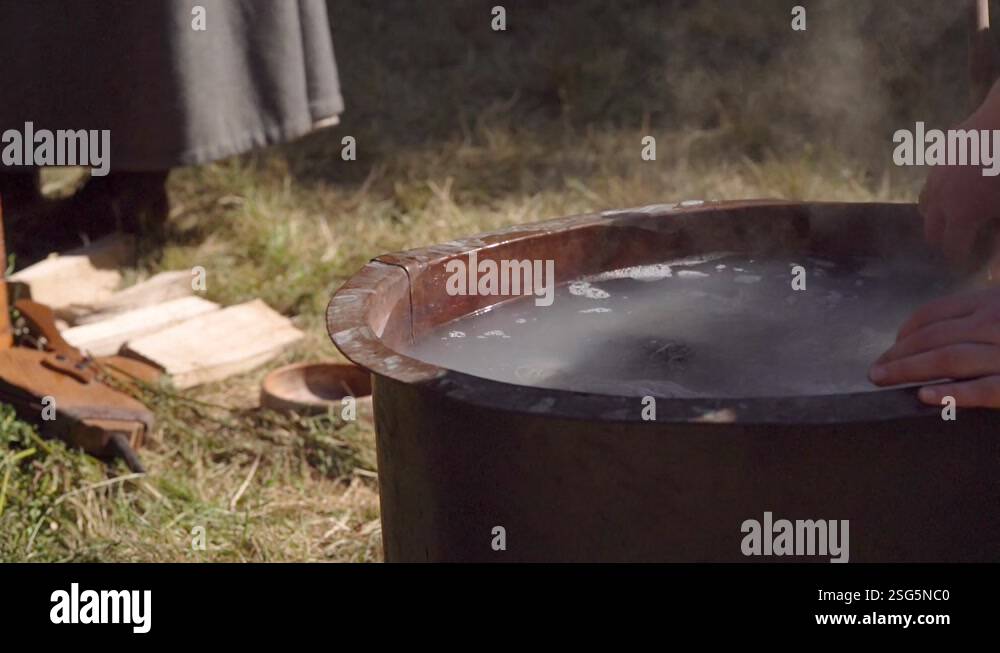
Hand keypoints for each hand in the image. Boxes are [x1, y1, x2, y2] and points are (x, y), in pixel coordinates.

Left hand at [869, 288, 999, 406]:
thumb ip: (979, 318)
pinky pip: (982, 389)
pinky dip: (951, 393)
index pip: (934, 313)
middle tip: (875, 371)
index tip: (890, 349)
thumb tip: (933, 337)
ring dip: (908, 369)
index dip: (904, 332)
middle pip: (933, 336)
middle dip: (897, 354)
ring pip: (947, 358)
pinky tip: (924, 396)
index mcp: (990, 302)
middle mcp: (994, 322)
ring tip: (882, 379)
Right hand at [919, 83, 999, 266]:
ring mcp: (938, 174)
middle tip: (958, 243)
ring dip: (935, 215)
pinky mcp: (941, 153)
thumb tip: (993, 274)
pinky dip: (940, 189)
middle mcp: (941, 199)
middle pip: (931, 230)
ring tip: (951, 215)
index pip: (952, 249)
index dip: (959, 260)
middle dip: (942, 240)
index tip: (966, 265)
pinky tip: (959, 184)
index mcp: (961, 216)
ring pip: (924, 204)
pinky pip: (933, 179)